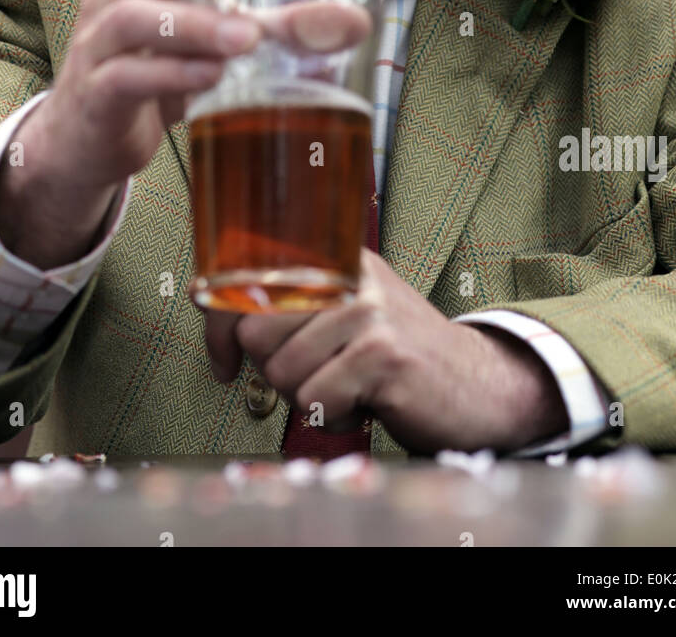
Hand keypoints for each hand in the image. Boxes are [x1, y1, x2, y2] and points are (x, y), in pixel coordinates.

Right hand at [0, 0, 371, 268]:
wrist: (88, 138)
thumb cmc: (158, 70)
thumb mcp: (220, 41)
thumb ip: (282, 26)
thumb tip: (358, 21)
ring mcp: (98, 43)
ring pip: (136, 14)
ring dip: (198, 21)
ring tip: (249, 36)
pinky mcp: (96, 94)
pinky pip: (127, 76)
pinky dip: (172, 74)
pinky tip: (213, 78)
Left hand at [203, 247, 568, 453]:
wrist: (477, 383)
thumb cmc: (396, 354)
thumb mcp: (343, 311)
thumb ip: (285, 303)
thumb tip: (199, 296)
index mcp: (334, 256)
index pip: (246, 282)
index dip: (219, 328)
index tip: (222, 362)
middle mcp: (349, 274)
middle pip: (256, 333)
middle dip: (274, 372)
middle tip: (315, 377)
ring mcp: (368, 311)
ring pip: (282, 372)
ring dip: (307, 398)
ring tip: (345, 389)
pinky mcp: (383, 354)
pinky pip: (314, 401)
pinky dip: (332, 418)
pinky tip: (362, 405)